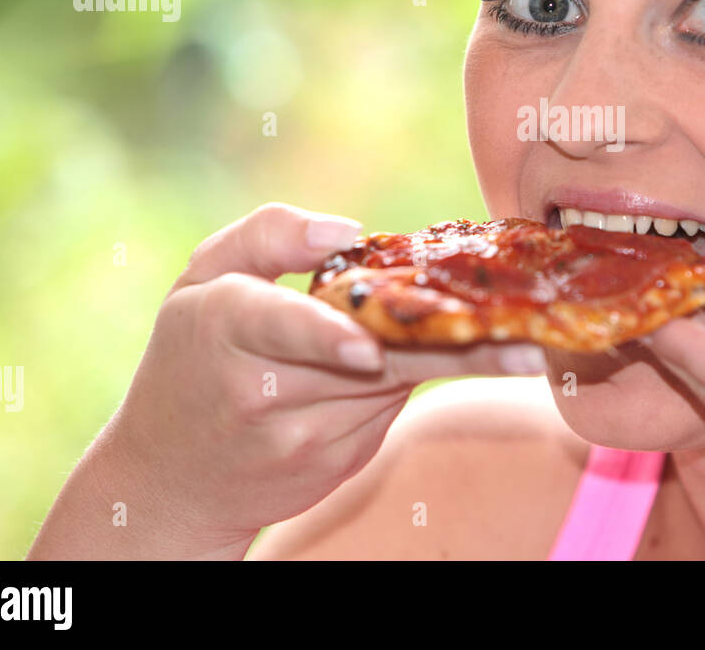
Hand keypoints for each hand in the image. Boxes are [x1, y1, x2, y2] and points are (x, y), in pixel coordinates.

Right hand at [29, 202, 545, 559]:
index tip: (365, 348)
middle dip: (456, 348)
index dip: (323, 336)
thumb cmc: (192, 355)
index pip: (276, 327)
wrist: (172, 475)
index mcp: (222, 328)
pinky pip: (391, 405)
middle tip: (530, 341)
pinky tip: (468, 354)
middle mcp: (262, 391)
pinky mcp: (337, 460)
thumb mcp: (204, 279)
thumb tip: (349, 229)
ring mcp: (304, 438)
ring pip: (396, 382)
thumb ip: (268, 237)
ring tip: (532, 339)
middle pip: (373, 359)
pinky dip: (425, 373)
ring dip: (461, 356)